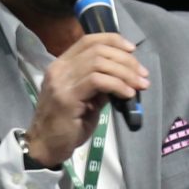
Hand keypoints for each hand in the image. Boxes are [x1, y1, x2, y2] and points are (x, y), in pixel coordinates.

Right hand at [24, 31, 147, 166]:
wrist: (46, 147)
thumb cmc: (67, 126)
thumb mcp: (87, 99)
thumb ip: (100, 84)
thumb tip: (124, 76)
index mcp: (62, 65)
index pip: (89, 40)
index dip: (113, 41)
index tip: (132, 51)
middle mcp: (59, 68)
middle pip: (98, 50)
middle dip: (125, 60)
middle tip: (142, 75)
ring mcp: (61, 82)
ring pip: (99, 63)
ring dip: (125, 73)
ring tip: (139, 86)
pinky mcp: (66, 97)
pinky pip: (97, 81)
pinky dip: (117, 85)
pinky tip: (127, 94)